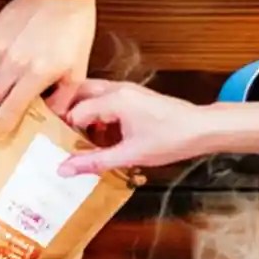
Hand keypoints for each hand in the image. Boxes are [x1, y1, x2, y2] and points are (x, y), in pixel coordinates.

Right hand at [0, 0, 95, 133]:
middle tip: (22, 90)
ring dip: (8, 75)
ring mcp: (0, 47)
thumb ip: (63, 97)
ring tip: (28, 59)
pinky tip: (22, 43)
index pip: (11, 108)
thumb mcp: (78, 67)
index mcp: (36, 73)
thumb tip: (53, 116)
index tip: (2, 134)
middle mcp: (13, 62)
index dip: (5, 124)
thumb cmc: (74, 27)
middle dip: (7, 98)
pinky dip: (5, 56)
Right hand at [57, 81, 211, 174]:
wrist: (202, 129)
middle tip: (55, 133)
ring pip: (90, 93)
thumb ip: (94, 161)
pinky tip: (98, 134)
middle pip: (77, 92)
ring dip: (80, 111)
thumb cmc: (171, 139)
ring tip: (75, 136)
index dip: (64, 131)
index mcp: (114, 100)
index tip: (58, 146)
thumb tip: (64, 169)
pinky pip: (104, 98)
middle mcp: (118, 89)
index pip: (76, 112)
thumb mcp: (129, 154)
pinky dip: (95, 112)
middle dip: (64, 111)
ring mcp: (126, 90)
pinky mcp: (133, 96)